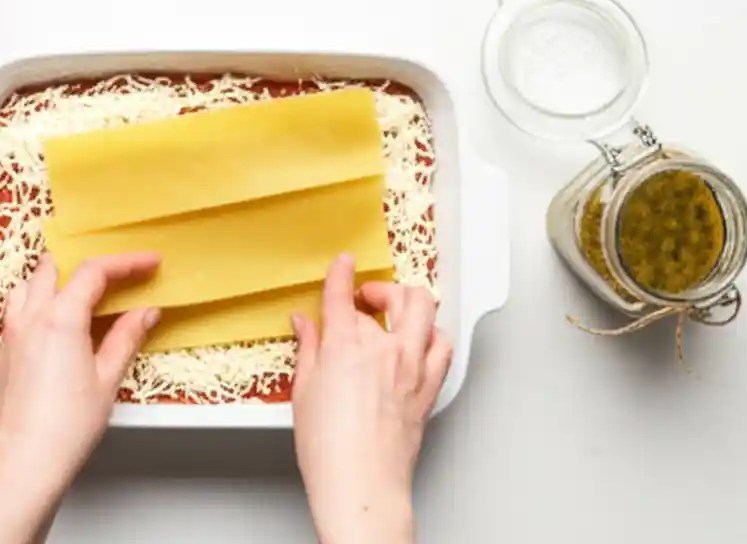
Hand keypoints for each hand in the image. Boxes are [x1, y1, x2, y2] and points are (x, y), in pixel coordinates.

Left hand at [0, 252, 160, 543]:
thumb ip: (127, 337)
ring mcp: (14, 332)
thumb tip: (145, 312)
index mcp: (60, 318)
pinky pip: (19, 305)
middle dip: (90, 265)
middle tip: (121, 275)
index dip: (126, 262)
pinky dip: (40, 297)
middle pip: (57, 267)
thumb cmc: (66, 427)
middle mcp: (31, 317)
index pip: (94, 271)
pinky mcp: (6, 349)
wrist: (27, 460)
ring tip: (87, 290)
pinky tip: (59, 317)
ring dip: (58, 277)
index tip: (149, 263)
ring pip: (31, 282)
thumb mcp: (108, 378)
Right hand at [291, 254, 452, 543]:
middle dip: (377, 290)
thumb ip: (308, 349)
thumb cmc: (329, 448)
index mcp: (346, 345)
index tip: (343, 263)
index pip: (342, 295)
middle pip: (391, 298)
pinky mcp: (428, 388)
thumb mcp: (303, 390)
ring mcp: (411, 366)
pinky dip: (432, 336)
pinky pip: (442, 348)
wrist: (361, 483)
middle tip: (365, 298)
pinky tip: (421, 341)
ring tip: (398, 311)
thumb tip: (304, 324)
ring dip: (411, 304)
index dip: (341, 274)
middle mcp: (384, 349)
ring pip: (425, 312)